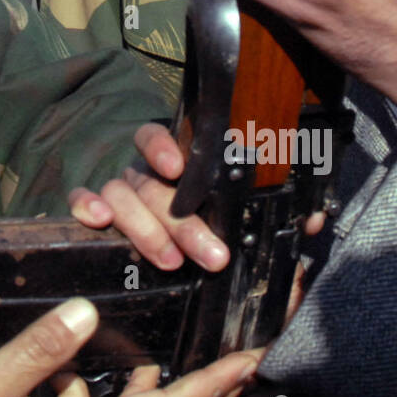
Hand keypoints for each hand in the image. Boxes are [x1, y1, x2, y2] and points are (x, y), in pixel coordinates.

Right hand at [70, 124, 327, 270]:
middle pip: (151, 182)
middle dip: (179, 219)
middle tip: (209, 254)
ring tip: (170, 261)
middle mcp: (143, 170)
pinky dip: (87, 204)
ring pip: (122, 195)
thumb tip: (315, 223)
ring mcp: (118, 188)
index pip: (157, 135)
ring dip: (146, 229)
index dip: (163, 146)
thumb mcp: (237, 210)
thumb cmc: (208, 216)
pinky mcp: (96, 208)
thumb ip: (269, 212)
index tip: (179, 168)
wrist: (171, 238)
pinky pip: (82, 198)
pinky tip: (97, 220)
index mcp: (176, 161)